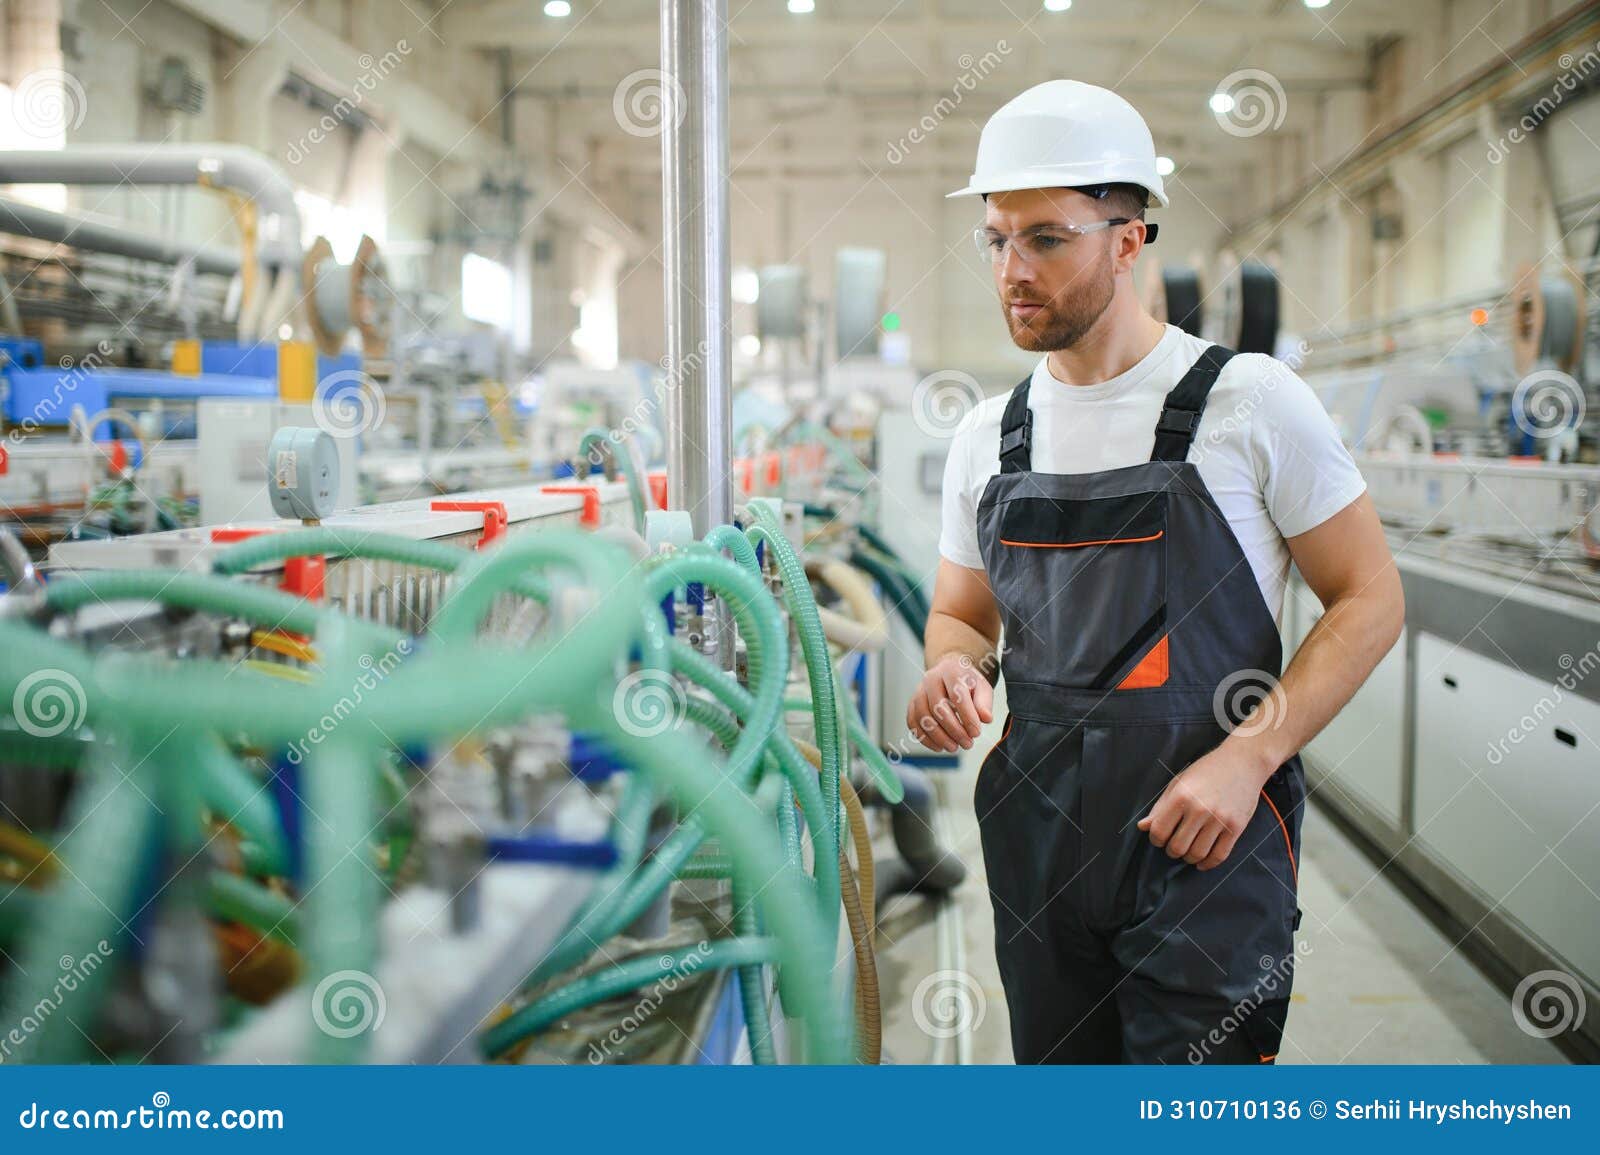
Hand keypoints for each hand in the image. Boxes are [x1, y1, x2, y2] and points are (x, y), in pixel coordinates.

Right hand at [907, 654, 992, 751]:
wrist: (950, 674)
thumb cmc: (968, 683)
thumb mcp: (982, 688)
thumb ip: (984, 703)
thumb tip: (986, 718)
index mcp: (951, 671)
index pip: (957, 695)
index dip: (967, 717)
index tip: (976, 733)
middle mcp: (930, 678)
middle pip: (937, 707)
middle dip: (953, 730)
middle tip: (968, 744)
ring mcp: (918, 691)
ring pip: (922, 716)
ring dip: (938, 736)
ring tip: (954, 747)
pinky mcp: (912, 703)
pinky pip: (912, 722)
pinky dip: (924, 738)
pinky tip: (939, 747)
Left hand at [1136, 742, 1272, 869]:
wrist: (1242, 762)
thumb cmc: (1206, 771)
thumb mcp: (1178, 783)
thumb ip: (1160, 807)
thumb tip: (1142, 827)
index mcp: (1181, 797)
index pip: (1159, 831)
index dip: (1156, 839)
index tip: (1159, 838)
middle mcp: (1199, 809)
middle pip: (1178, 847)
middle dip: (1171, 851)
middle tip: (1174, 846)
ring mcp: (1219, 819)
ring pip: (1198, 854)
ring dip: (1188, 858)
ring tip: (1187, 852)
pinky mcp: (1236, 827)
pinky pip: (1220, 855)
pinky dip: (1208, 864)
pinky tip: (1202, 862)